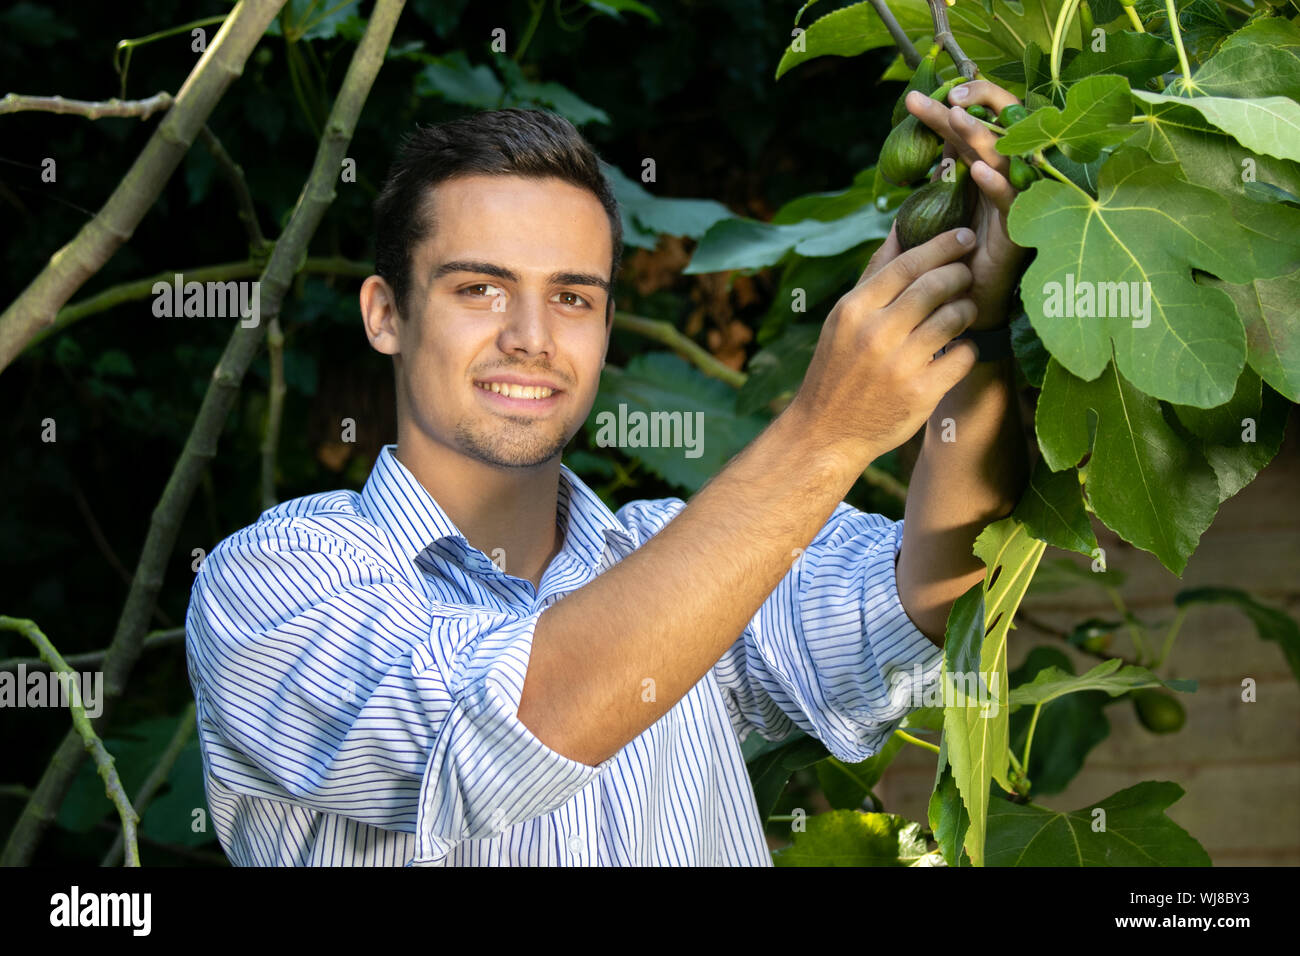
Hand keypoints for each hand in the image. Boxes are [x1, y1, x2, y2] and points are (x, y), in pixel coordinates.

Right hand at [789, 227, 979, 469]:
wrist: (825, 432)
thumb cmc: (837, 368)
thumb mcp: (843, 319)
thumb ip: (874, 275)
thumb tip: (900, 226)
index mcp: (854, 310)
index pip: (908, 263)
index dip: (943, 244)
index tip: (965, 236)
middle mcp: (876, 334)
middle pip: (935, 286)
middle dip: (960, 274)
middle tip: (967, 274)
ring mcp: (899, 366)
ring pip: (953, 318)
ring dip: (967, 308)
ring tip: (965, 309)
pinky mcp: (921, 394)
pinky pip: (962, 356)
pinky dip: (967, 347)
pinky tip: (959, 347)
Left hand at [904, 80, 1027, 329]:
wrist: (967, 297)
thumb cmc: (955, 249)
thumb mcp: (944, 203)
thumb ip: (943, 170)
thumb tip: (931, 135)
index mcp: (987, 164)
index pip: (975, 121)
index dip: (951, 105)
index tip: (912, 100)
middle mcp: (1006, 175)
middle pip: (1000, 126)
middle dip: (977, 103)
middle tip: (949, 98)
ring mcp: (1016, 199)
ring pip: (1005, 158)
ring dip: (981, 136)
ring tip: (957, 118)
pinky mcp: (1019, 228)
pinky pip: (1012, 201)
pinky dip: (996, 185)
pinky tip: (977, 171)